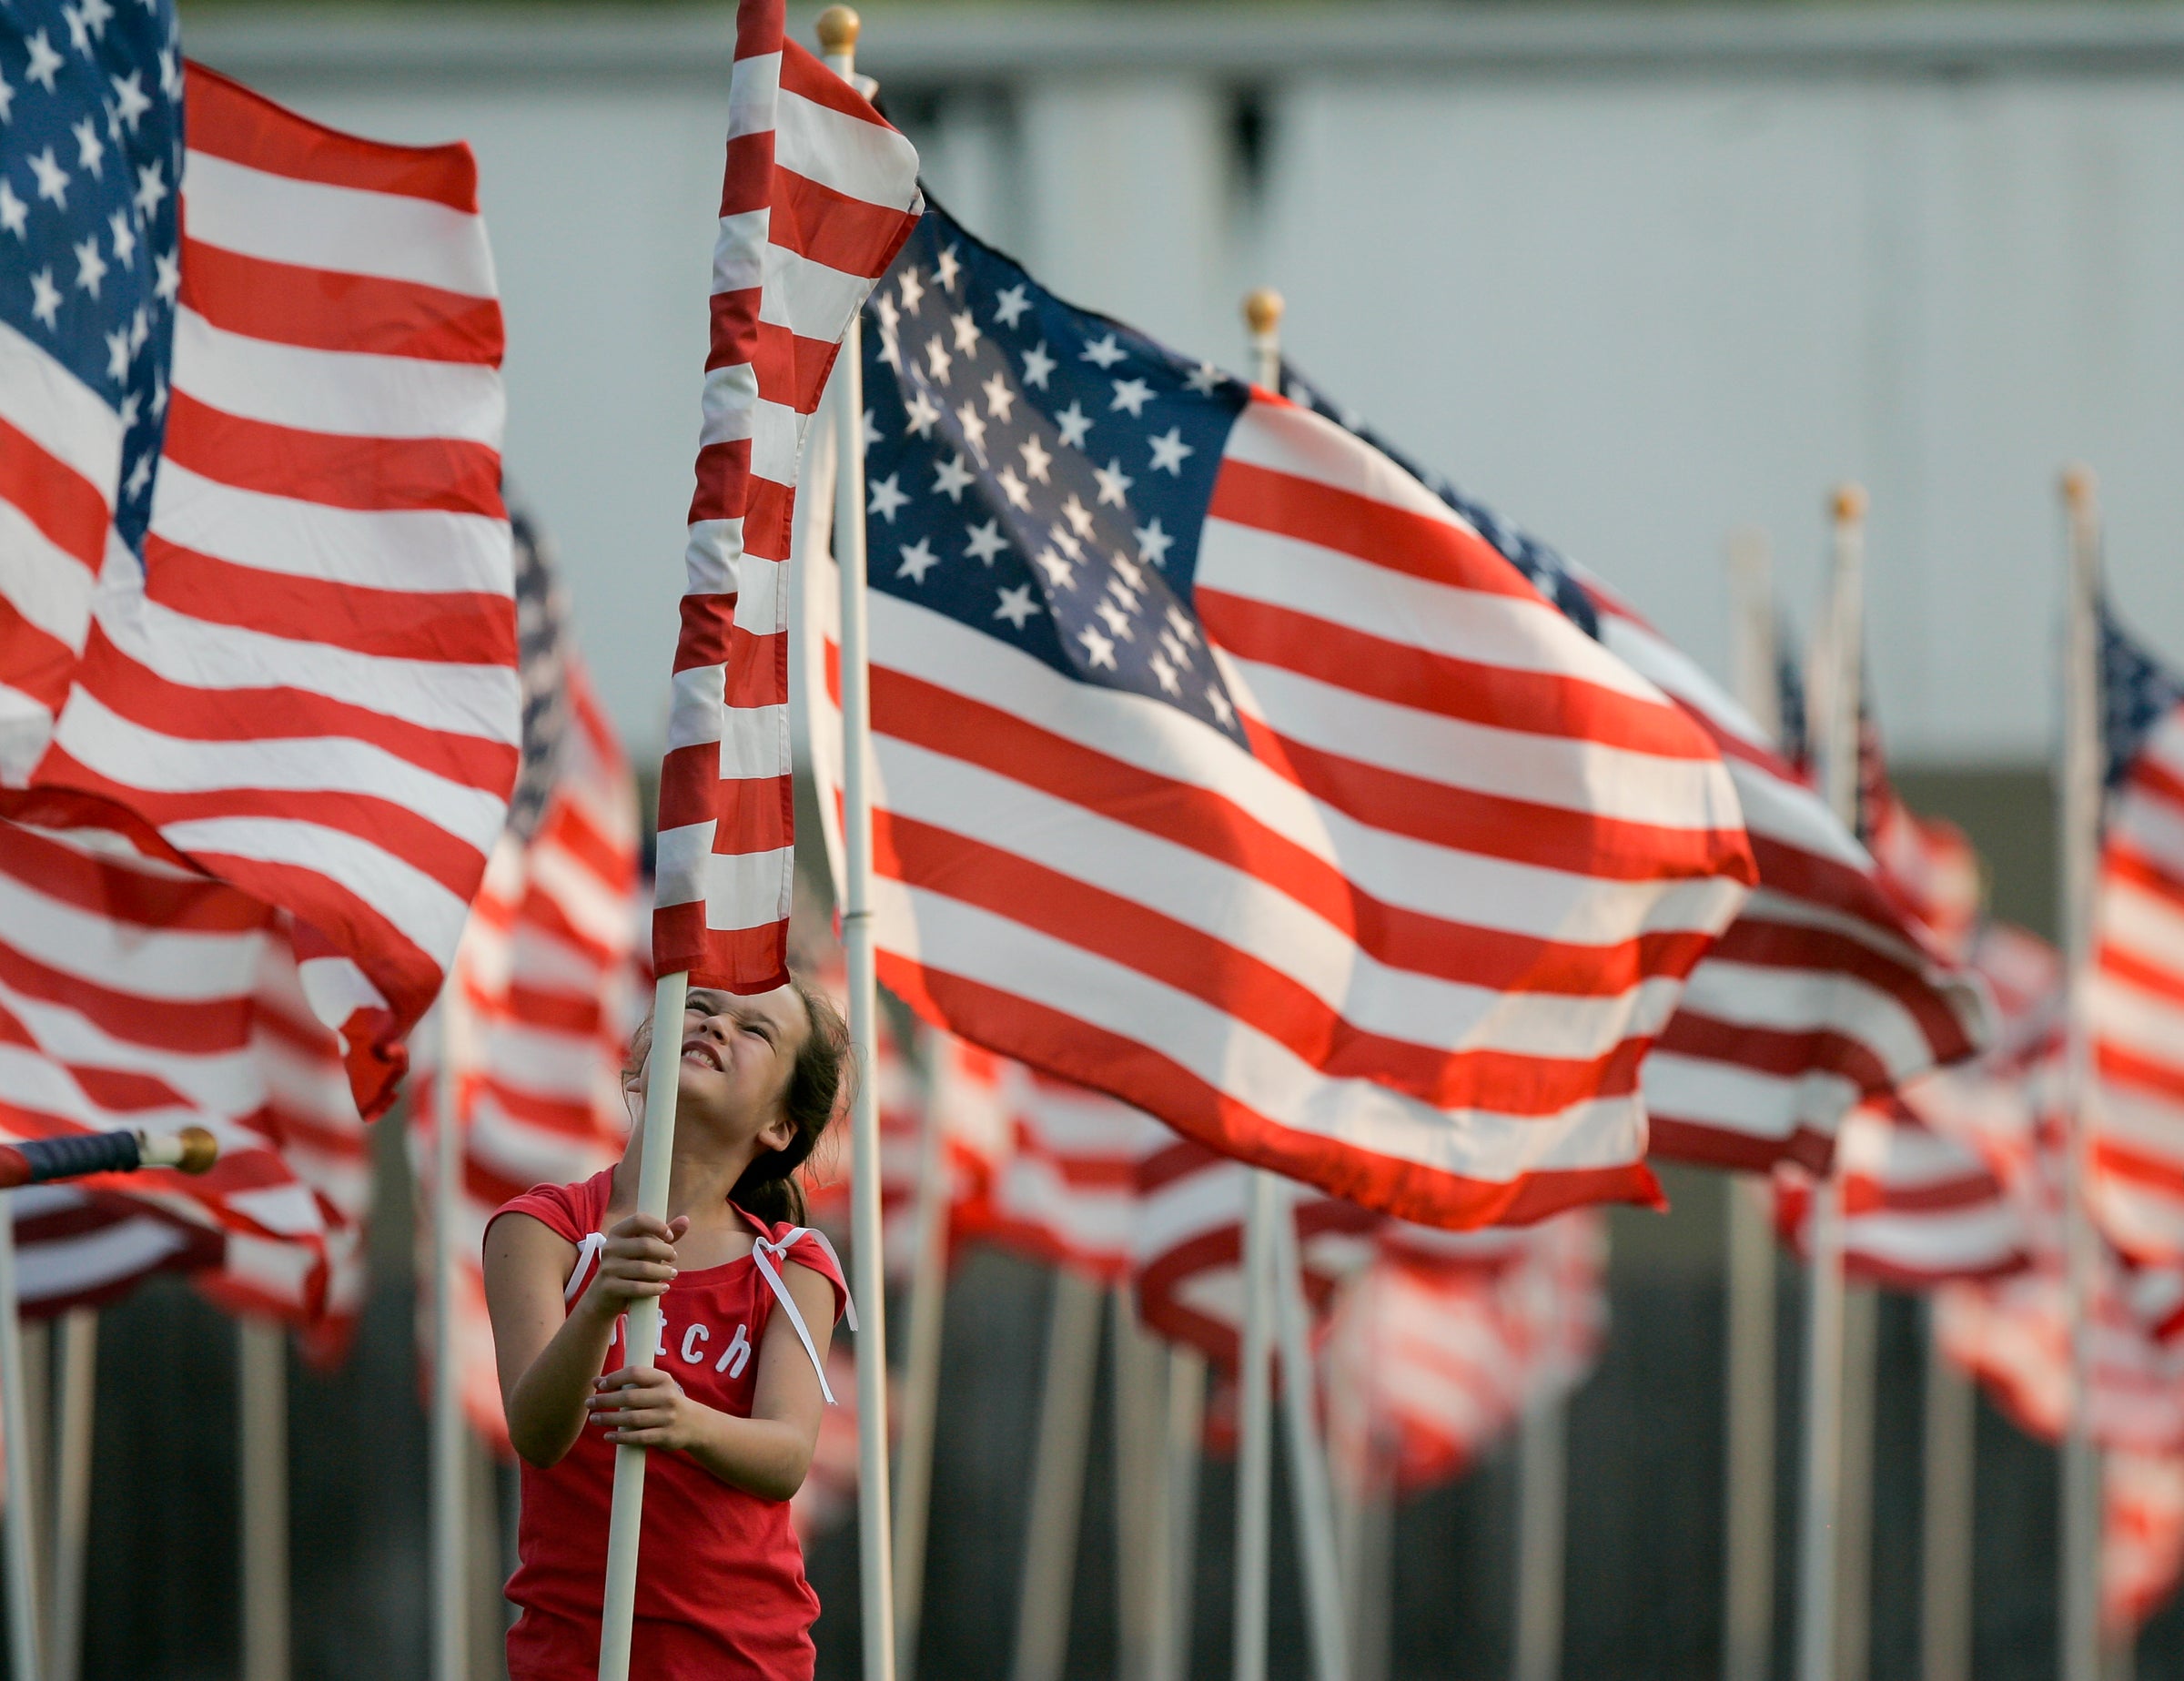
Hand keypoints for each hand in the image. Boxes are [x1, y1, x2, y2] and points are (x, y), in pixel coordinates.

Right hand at [577, 1214, 689, 1320]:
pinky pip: (637, 1287)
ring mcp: (608, 1267)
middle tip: (674, 1258)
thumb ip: (663, 1235)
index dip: (658, 1226)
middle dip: (665, 1252)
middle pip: (645, 1244)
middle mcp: (610, 1247)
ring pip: (643, 1268)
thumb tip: (685, 1219)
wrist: (603, 1297)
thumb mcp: (644, 1249)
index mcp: (617, 1232)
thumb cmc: (629, 1267)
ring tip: (672, 1274)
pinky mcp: (609, 1287)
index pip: (638, 1220)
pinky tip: (664, 1288)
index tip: (670, 1237)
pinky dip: (655, 1288)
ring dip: (663, 1272)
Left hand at [588, 1364, 709, 1451]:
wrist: (695, 1424)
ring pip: (632, 1419)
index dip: (615, 1378)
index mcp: (663, 1380)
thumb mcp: (655, 1387)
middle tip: (589, 1403)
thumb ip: (628, 1383)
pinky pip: (638, 1437)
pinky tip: (608, 1436)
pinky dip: (621, 1437)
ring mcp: (667, 1417)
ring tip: (594, 1418)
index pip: (635, 1373)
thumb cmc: (667, 1401)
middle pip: (630, 1397)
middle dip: (606, 1400)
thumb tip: (595, 1381)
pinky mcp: (665, 1436)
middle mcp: (666, 1397)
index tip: (600, 1384)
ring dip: (609, 1419)